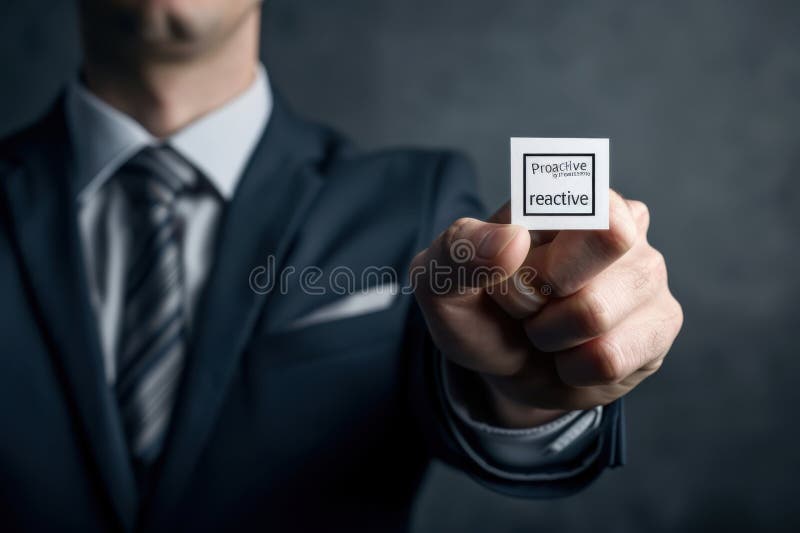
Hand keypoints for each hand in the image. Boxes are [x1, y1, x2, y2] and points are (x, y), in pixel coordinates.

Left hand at [411, 191, 682, 426]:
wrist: (504, 366)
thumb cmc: (479, 309)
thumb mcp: (441, 281)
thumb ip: (458, 250)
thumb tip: (514, 240)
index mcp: (564, 192)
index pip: (561, 203)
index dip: (524, 250)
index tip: (506, 263)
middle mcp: (620, 219)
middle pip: (580, 257)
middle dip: (533, 297)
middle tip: (525, 303)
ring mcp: (648, 270)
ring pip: (591, 315)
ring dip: (549, 336)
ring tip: (545, 328)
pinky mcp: (663, 322)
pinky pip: (610, 357)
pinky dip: (572, 368)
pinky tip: (570, 355)